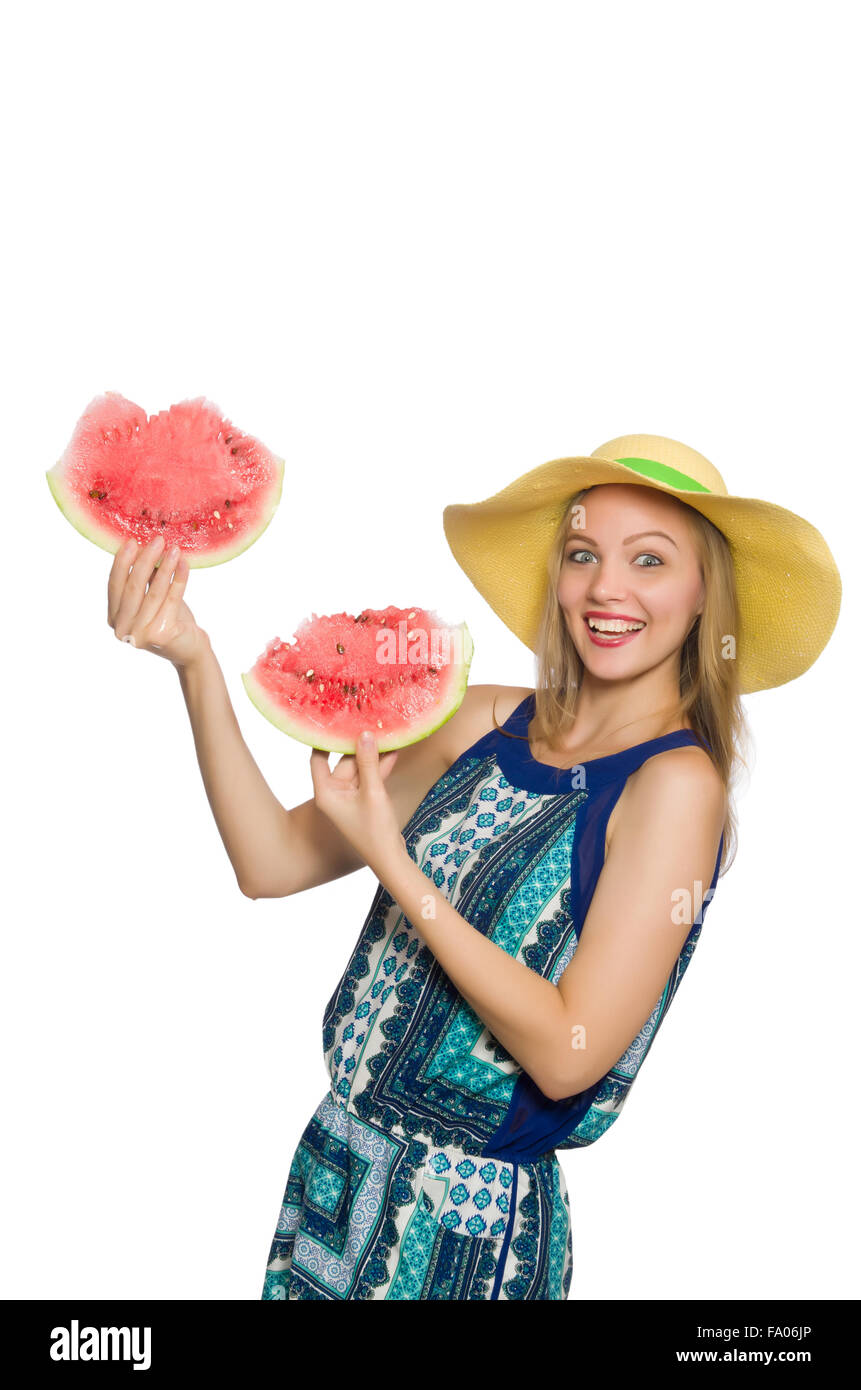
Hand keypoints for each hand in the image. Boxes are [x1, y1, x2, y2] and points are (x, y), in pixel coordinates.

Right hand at [108, 534, 208, 668]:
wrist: (190, 650)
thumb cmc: (170, 620)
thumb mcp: (153, 599)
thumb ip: (146, 579)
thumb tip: (146, 547)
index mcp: (114, 618)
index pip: (114, 585)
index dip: (122, 562)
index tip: (131, 541)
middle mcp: (122, 628)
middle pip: (133, 587)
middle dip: (145, 560)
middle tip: (157, 540)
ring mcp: (140, 634)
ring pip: (153, 592)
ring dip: (165, 567)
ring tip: (174, 549)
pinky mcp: (161, 634)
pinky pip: (172, 599)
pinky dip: (179, 579)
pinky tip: (184, 564)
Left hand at [309, 732, 404, 873]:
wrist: (389, 859)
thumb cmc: (375, 830)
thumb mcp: (372, 792)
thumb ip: (369, 763)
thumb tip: (365, 734)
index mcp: (326, 792)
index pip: (318, 759)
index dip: (323, 739)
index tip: (330, 719)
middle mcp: (334, 793)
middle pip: (342, 761)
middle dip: (356, 744)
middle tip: (367, 721)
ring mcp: (349, 797)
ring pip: (359, 768)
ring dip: (371, 754)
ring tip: (383, 731)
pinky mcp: (363, 800)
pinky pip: (369, 777)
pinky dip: (379, 766)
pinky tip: (392, 750)